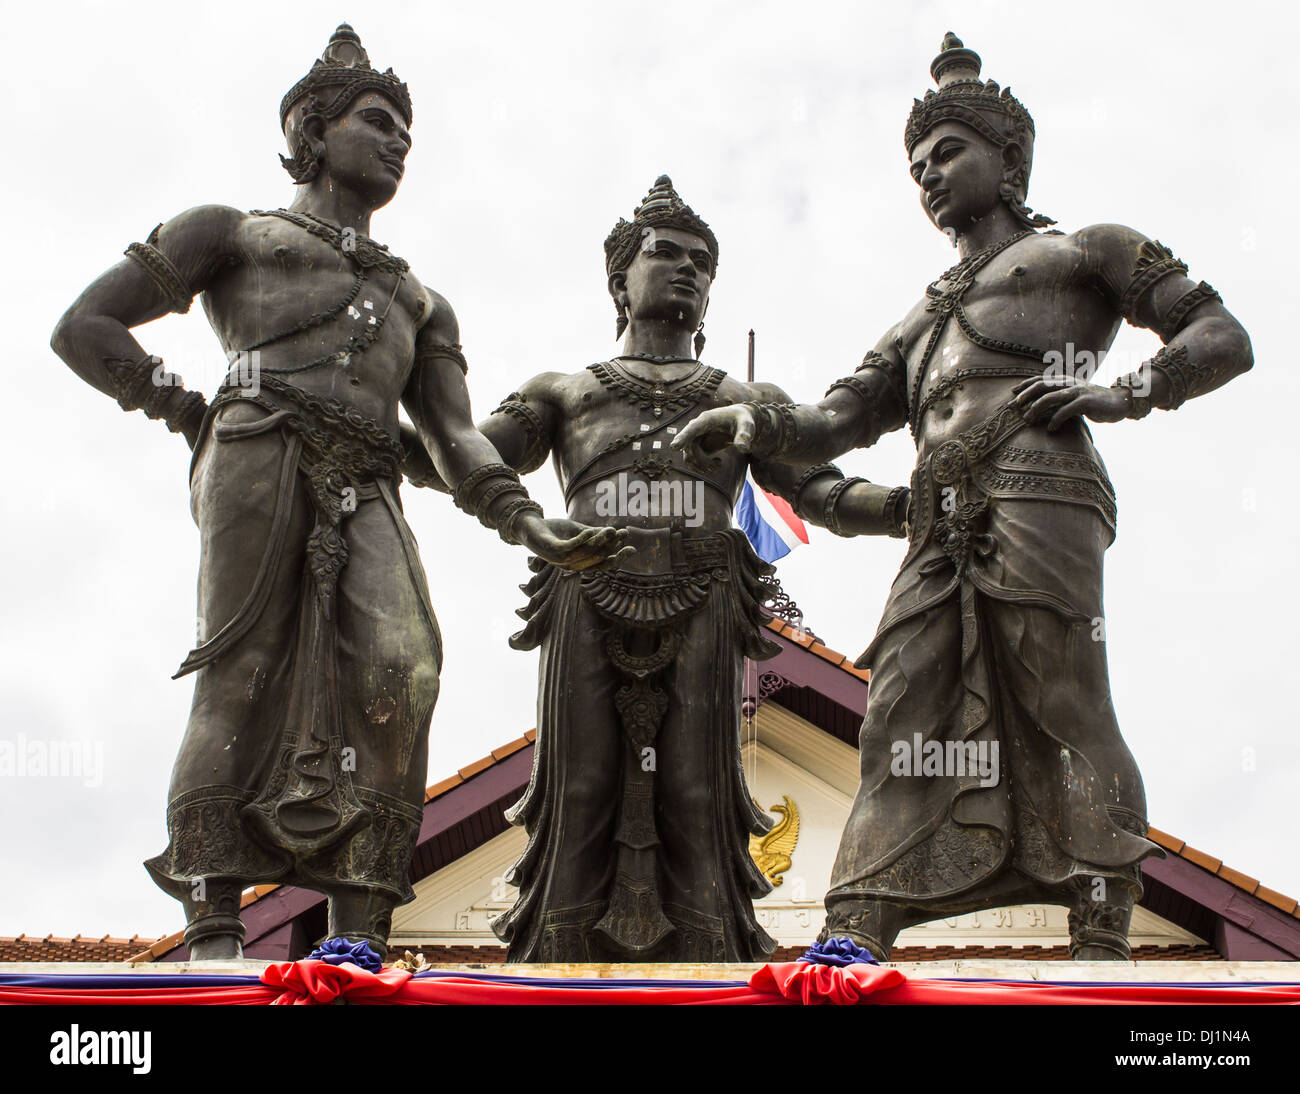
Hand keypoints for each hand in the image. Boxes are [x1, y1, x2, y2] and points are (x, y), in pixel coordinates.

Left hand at [513, 513, 634, 571]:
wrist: (528, 526)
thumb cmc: (554, 530)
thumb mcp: (578, 531)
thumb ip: (594, 534)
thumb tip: (616, 533)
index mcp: (579, 563)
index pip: (602, 565)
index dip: (617, 558)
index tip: (632, 548)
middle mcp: (571, 565)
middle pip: (596, 560)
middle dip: (612, 547)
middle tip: (624, 535)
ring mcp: (560, 559)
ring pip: (584, 554)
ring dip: (599, 542)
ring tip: (611, 529)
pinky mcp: (551, 550)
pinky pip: (568, 548)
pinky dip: (579, 541)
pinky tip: (588, 531)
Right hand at [671, 405, 759, 470]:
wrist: (740, 423)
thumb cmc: (743, 421)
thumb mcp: (747, 426)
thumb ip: (745, 434)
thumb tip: (743, 448)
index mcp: (707, 419)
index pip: (692, 428)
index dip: (683, 437)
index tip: (673, 447)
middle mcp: (697, 427)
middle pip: (689, 446)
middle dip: (701, 459)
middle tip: (718, 465)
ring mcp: (695, 436)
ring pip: (688, 456)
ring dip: (701, 465)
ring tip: (718, 466)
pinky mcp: (698, 445)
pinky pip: (692, 459)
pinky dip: (702, 466)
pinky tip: (717, 464)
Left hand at [1012, 374, 1128, 429]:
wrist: (1119, 402)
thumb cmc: (1093, 403)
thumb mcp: (1073, 400)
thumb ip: (1058, 402)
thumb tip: (1037, 411)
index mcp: (1065, 381)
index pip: (1041, 379)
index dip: (1026, 385)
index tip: (1013, 392)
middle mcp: (1069, 383)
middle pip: (1042, 385)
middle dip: (1025, 395)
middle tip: (1013, 406)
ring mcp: (1077, 391)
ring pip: (1050, 397)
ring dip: (1036, 408)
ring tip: (1027, 420)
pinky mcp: (1086, 401)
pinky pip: (1066, 410)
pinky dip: (1056, 419)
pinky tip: (1050, 428)